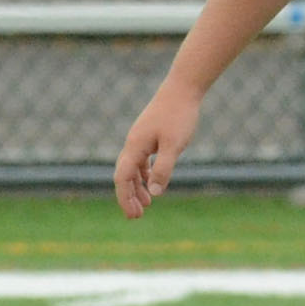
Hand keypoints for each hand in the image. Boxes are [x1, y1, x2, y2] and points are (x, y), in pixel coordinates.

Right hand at [114, 82, 202, 218]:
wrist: (182, 89)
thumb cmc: (179, 116)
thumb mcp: (174, 145)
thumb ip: (163, 168)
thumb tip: (155, 192)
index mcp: (135, 146)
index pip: (122, 178)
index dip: (125, 198)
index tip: (133, 215)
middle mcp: (133, 143)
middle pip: (124, 175)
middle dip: (129, 196)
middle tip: (137, 216)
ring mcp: (140, 138)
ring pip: (133, 168)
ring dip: (137, 187)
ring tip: (147, 204)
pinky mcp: (150, 135)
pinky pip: (142, 159)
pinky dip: (145, 173)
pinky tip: (153, 182)